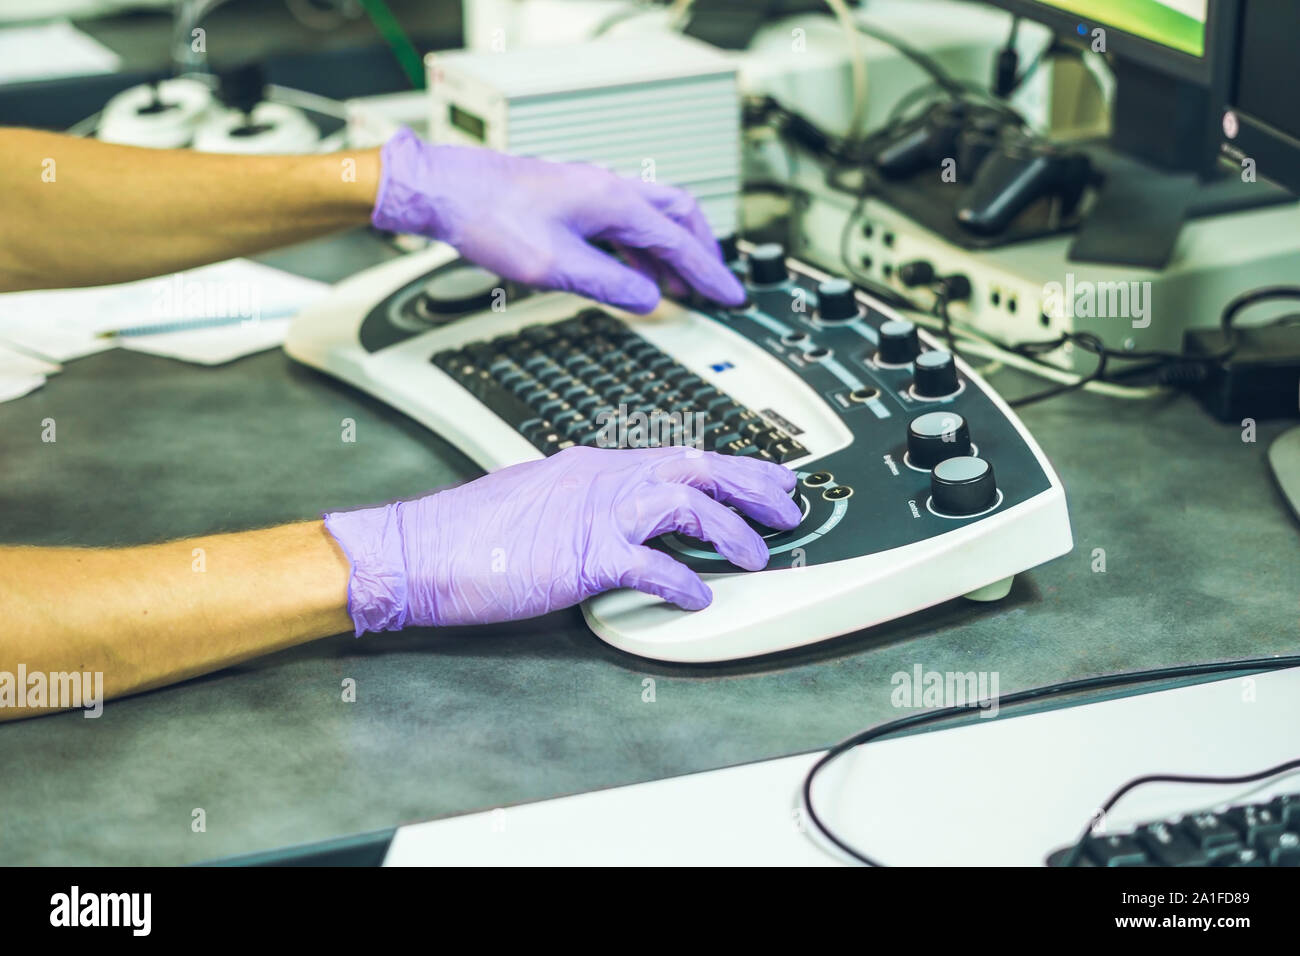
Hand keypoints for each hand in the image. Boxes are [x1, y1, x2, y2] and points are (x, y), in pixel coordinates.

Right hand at [323, 446, 801, 632]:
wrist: (419, 550)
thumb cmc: (470, 532)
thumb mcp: (540, 500)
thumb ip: (586, 501)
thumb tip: (622, 520)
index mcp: (594, 464)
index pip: (678, 456)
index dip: (732, 467)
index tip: (766, 479)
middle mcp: (602, 477)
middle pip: (697, 466)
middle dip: (753, 484)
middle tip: (791, 507)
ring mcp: (593, 512)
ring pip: (687, 505)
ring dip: (731, 530)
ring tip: (758, 556)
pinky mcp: (582, 556)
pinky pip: (652, 565)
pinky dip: (683, 581)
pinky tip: (699, 597)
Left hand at [370, 127, 744, 313]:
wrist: (444, 190)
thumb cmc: (489, 217)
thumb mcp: (555, 267)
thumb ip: (609, 285)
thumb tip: (648, 298)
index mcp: (612, 201)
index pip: (679, 242)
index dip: (709, 273)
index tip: (731, 296)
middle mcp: (607, 187)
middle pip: (679, 214)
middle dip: (703, 251)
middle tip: (715, 283)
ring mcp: (589, 189)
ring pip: (652, 214)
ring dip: (671, 250)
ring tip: (678, 285)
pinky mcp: (570, 197)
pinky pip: (623, 220)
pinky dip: (640, 246)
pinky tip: (632, 269)